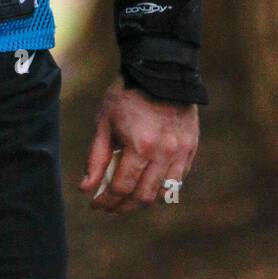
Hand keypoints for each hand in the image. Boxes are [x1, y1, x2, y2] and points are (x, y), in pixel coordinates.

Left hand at [80, 75, 198, 214]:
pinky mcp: (191, 149)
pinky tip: (146, 184)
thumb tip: (86, 189)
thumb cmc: (127, 95)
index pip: (122, 188)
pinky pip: (177, 180)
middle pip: (143, 197)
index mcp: (140, 146)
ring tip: (127, 199)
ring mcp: (181, 153)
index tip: (95, 205)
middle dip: (123, 207)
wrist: (160, 70)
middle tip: (109, 207)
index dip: (106, 201)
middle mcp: (164, 154)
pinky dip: (161, 187)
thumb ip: (96, 158)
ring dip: (142, 201)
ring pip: (162, 193)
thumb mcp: (104, 122)